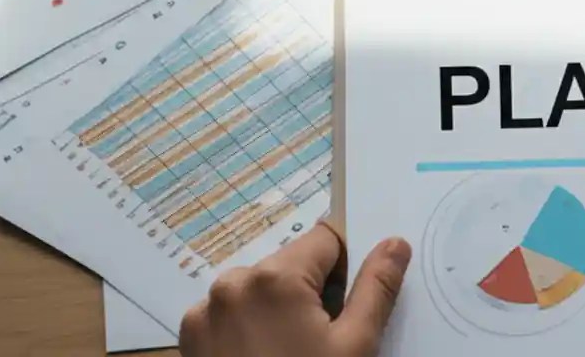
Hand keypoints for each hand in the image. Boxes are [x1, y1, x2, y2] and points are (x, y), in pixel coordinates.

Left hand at [180, 224, 410, 356]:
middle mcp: (233, 282)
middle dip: (312, 292)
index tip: (350, 304)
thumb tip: (395, 243)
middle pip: (290, 264)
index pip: (326, 239)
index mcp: (276, 276)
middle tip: (323, 339)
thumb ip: (376, 288)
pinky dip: (249, 325)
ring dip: (279, 308)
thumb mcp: (354, 346)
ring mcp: (205, 311)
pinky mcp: (190, 337)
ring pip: (259, 288)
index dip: (347, 267)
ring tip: (291, 352)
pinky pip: (231, 312)